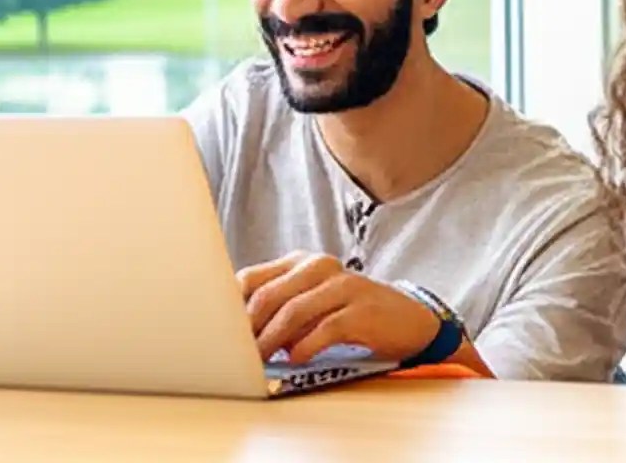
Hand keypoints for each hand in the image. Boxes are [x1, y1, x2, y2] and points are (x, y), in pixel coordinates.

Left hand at [238, 251, 437, 364]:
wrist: (408, 319)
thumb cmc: (350, 314)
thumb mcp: (312, 304)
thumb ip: (279, 310)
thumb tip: (236, 335)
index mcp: (300, 263)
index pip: (252, 278)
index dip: (230, 307)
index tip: (216, 333)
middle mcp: (319, 267)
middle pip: (268, 295)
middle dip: (247, 328)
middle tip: (234, 354)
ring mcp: (343, 285)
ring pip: (293, 311)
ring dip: (271, 340)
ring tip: (259, 362)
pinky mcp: (362, 309)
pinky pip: (325, 328)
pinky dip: (305, 346)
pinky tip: (296, 359)